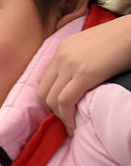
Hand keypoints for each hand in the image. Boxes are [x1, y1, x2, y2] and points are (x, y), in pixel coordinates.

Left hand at [37, 17, 130, 132]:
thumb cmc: (122, 40)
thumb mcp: (92, 47)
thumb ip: (80, 61)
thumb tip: (78, 82)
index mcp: (62, 48)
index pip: (45, 80)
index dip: (51, 99)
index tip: (62, 111)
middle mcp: (61, 55)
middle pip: (43, 92)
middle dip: (53, 110)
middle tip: (68, 120)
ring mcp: (70, 64)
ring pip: (52, 99)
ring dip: (61, 117)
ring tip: (72, 126)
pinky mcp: (84, 73)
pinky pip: (65, 101)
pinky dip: (68, 117)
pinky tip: (74, 126)